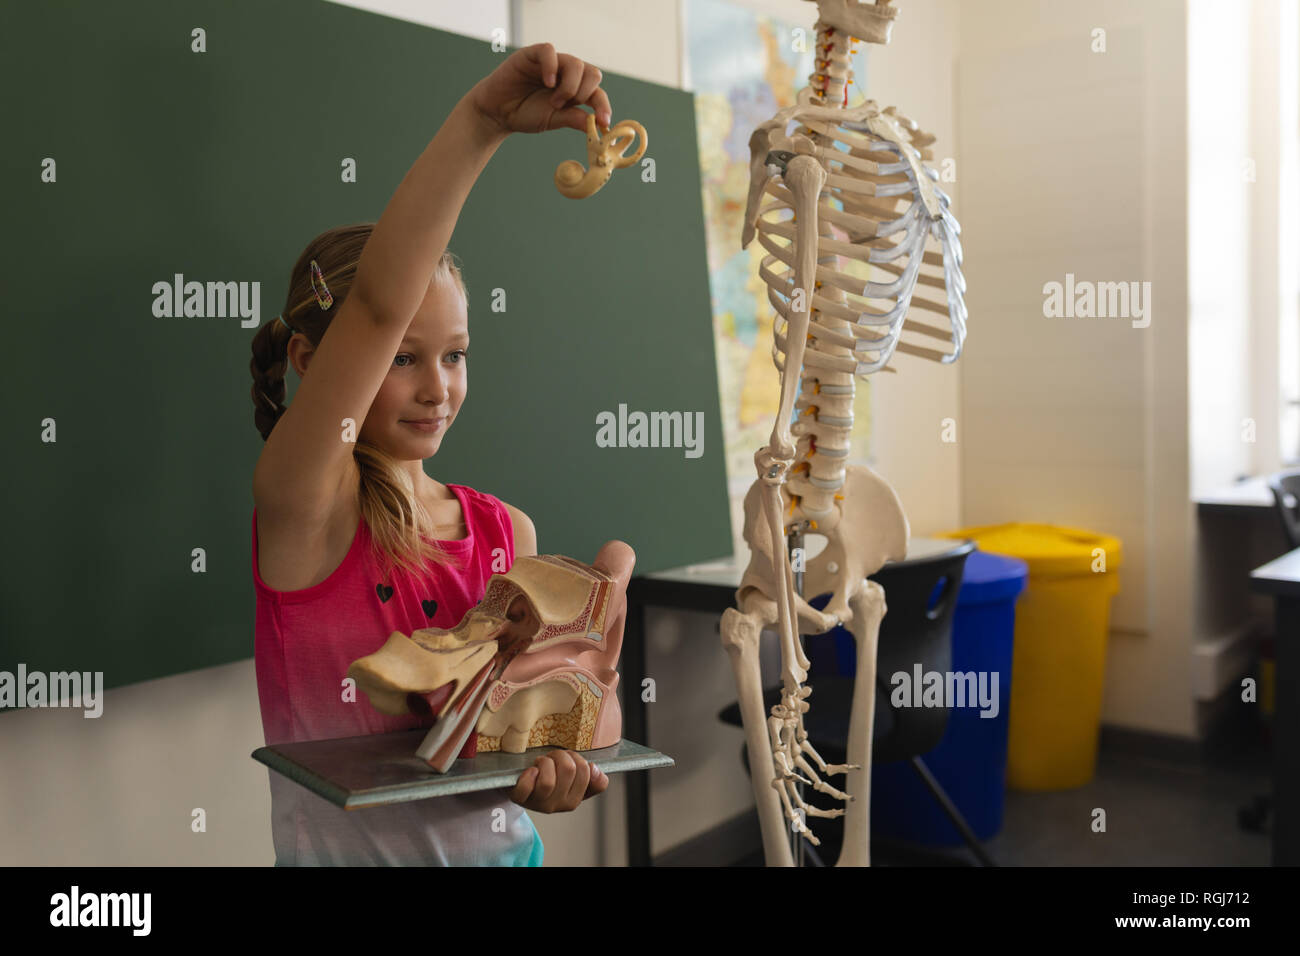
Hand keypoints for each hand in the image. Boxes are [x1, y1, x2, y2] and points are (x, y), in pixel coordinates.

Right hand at [468, 43, 611, 136]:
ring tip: (553, 101)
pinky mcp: (533, 54)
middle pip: (593, 73)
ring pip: (576, 63)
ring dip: (569, 86)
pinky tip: (547, 83)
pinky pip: (549, 51)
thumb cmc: (525, 114)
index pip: (597, 93)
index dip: (603, 106)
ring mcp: (551, 63)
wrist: (497, 113)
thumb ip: (574, 118)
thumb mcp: (554, 120)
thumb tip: (598, 124)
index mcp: (575, 90)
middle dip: (584, 93)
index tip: (604, 122)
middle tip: (565, 106)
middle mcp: (566, 74)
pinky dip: (551, 67)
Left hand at [509, 749, 608, 811]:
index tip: (569, 759)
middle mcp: (557, 805)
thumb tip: (595, 769)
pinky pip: (526, 788)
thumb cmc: (549, 779)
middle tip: (552, 758)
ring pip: (548, 781)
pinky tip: (531, 771)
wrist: (522, 788)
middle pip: (568, 770)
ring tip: (540, 763)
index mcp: (574, 799)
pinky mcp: (520, 799)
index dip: (577, 758)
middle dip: (560, 756)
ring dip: (544, 762)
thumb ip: (593, 779)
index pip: (586, 772)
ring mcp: (538, 803)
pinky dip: (528, 776)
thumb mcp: (574, 780)